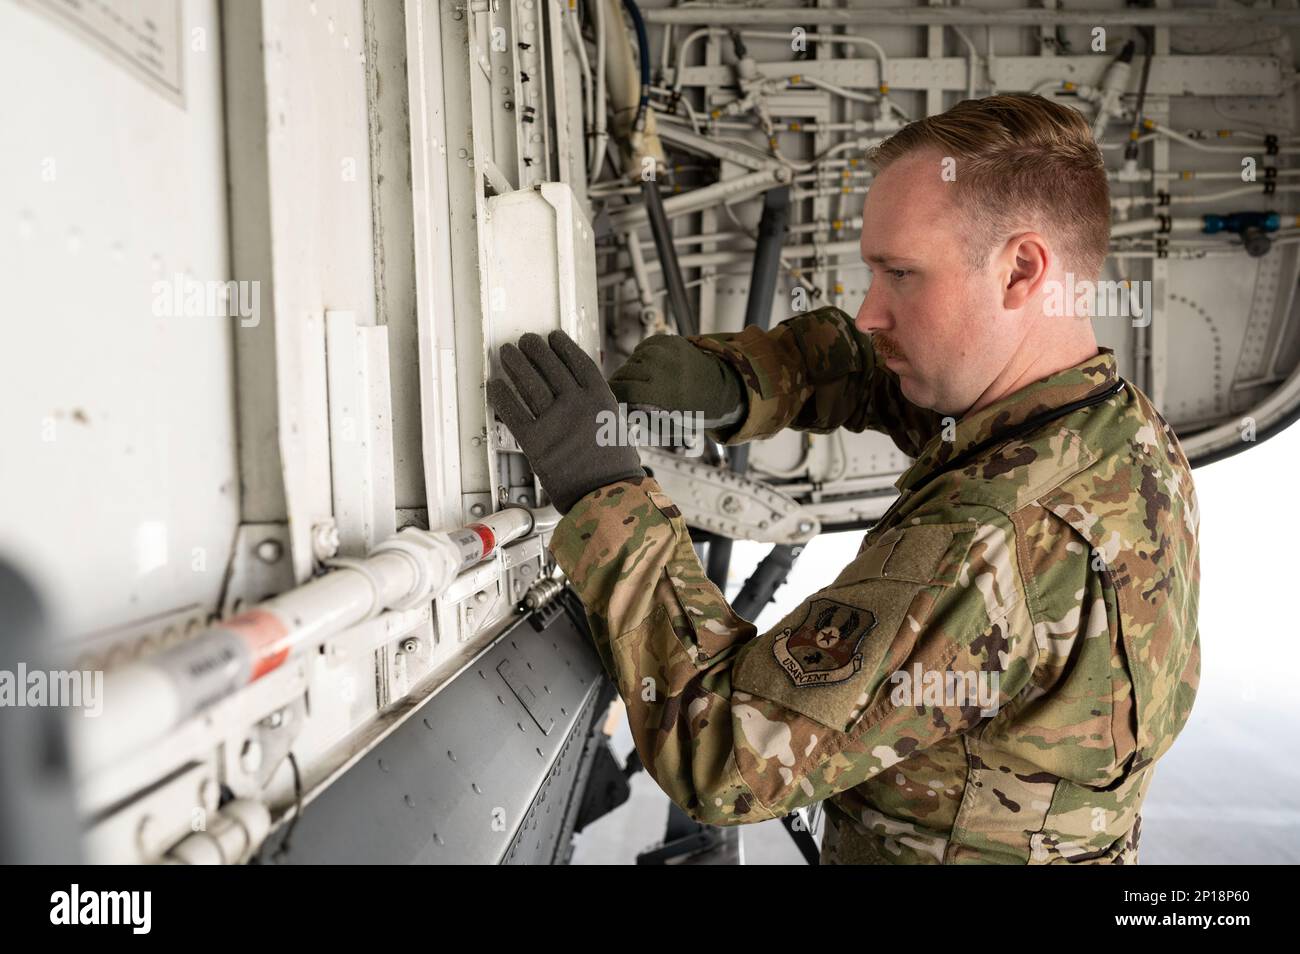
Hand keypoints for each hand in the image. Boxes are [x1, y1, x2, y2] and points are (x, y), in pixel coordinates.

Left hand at [487, 330, 645, 513]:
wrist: (608, 496)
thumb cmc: (615, 469)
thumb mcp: (615, 426)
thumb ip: (596, 408)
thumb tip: (578, 395)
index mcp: (600, 398)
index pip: (578, 361)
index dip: (563, 347)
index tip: (553, 337)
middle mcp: (577, 404)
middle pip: (550, 366)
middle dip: (534, 349)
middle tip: (524, 341)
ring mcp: (555, 421)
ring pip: (529, 382)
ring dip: (515, 363)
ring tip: (507, 352)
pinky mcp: (536, 441)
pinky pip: (513, 412)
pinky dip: (501, 396)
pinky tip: (495, 385)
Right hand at [609, 334, 745, 428]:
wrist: (717, 387)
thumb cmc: (691, 411)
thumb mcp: (667, 424)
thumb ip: (640, 422)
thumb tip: (615, 417)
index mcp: (664, 391)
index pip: (624, 388)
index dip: (612, 393)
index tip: (608, 398)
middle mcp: (664, 367)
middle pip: (624, 372)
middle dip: (619, 382)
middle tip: (622, 392)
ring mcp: (667, 350)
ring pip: (633, 359)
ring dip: (632, 370)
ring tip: (643, 381)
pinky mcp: (669, 340)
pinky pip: (643, 348)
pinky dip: (642, 357)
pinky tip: (652, 368)